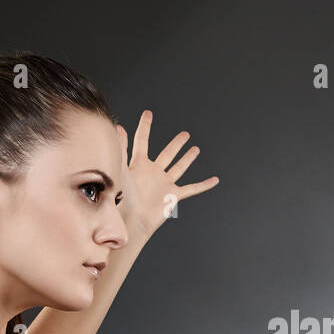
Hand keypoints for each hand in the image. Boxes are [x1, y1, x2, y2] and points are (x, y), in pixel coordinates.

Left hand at [116, 110, 218, 240]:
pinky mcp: (173, 195)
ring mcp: (164, 183)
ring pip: (179, 167)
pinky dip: (204, 185)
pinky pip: (192, 188)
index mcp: (139, 165)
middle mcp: (153, 172)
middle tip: (185, 135)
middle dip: (176, 144)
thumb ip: (121, 149)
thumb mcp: (121, 169)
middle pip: (167, 154)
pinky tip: (214, 180)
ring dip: (188, 158)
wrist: (133, 220)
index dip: (145, 127)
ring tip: (195, 149)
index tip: (148, 113)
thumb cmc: (124, 199)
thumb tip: (118, 128)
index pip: (143, 141)